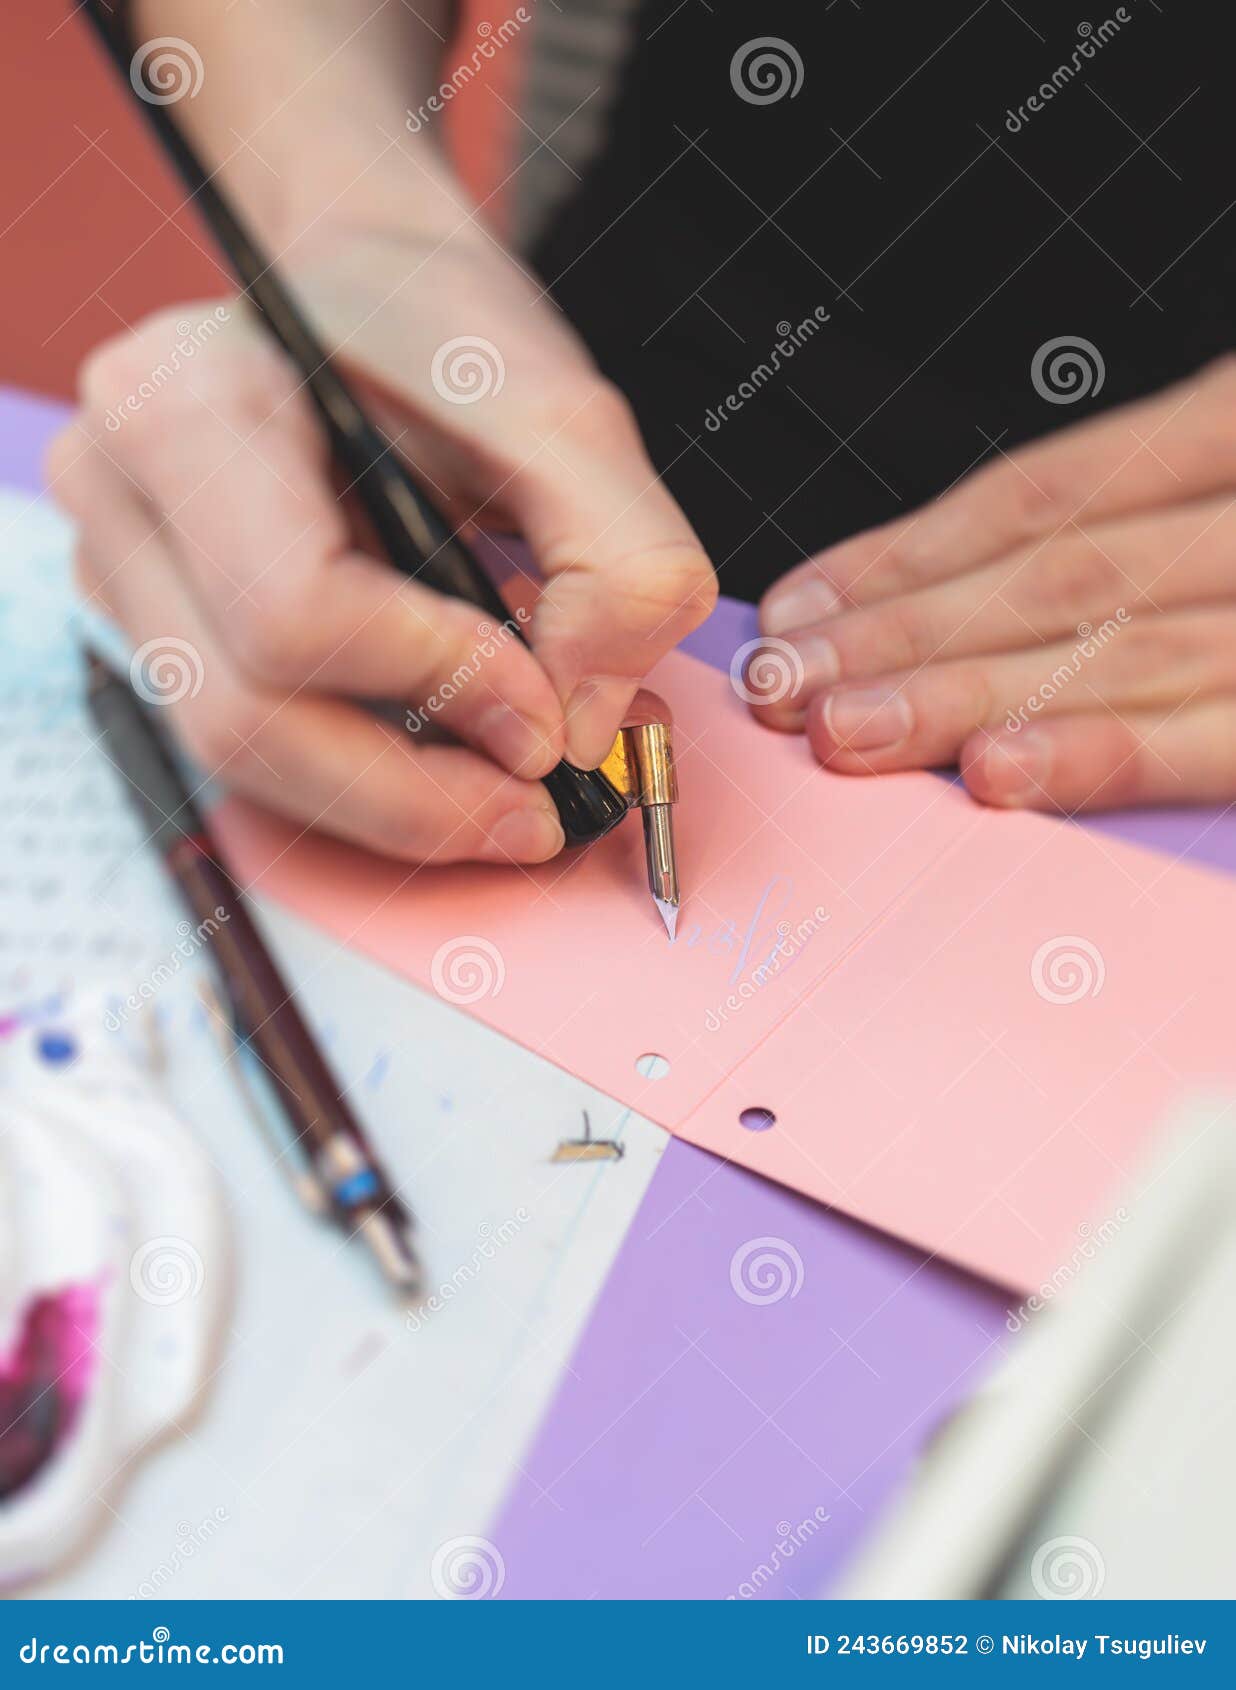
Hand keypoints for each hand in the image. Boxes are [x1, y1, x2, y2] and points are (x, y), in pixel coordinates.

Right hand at [48, 233, 713, 863]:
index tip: (544, 711)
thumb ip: (617, 559)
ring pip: (235, 756)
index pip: (293, 609)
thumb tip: (578, 728)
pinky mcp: (155, 624)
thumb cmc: (442, 332)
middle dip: (410, 793)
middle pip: (245, 717)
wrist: (364, 296)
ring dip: (386, 805)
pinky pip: (249, 746)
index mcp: (188, 404)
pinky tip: (444, 765)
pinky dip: (356, 780)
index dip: (438, 681)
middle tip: (534, 811)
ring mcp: (122, 568)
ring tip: (503, 801)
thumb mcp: (565, 412)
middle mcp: (120, 492)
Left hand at [750, 355, 1235, 811]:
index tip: (793, 610)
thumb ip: (1133, 519)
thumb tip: (940, 593)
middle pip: (1052, 575)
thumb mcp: (1222, 488)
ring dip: (958, 695)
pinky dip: (1093, 752)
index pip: (1040, 496)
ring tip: (840, 730)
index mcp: (1227, 434)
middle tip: (781, 683)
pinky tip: (993, 772)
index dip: (902, 557)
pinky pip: (1204, 737)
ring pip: (1107, 650)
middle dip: (900, 633)